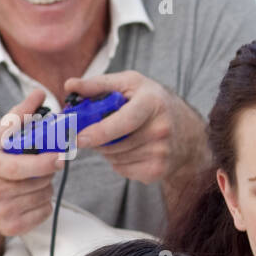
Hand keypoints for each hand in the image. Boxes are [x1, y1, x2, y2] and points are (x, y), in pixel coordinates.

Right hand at [0, 88, 66, 238]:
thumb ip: (17, 116)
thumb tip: (38, 94)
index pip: (20, 168)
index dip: (44, 163)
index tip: (60, 156)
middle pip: (39, 180)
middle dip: (45, 170)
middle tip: (34, 164)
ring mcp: (1, 213)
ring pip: (45, 195)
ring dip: (44, 185)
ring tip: (27, 180)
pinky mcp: (12, 228)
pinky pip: (45, 211)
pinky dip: (42, 202)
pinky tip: (26, 196)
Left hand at [63, 70, 208, 185]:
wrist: (186, 130)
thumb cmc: (152, 102)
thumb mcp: (129, 84)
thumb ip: (97, 85)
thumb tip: (69, 85)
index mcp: (153, 102)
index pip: (123, 122)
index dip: (99, 132)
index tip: (79, 138)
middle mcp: (161, 129)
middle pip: (113, 144)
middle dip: (97, 139)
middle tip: (97, 130)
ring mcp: (161, 153)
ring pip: (114, 158)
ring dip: (108, 150)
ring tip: (121, 137)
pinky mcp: (158, 170)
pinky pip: (122, 169)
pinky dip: (118, 161)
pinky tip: (131, 149)